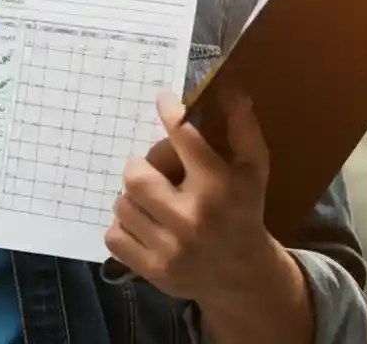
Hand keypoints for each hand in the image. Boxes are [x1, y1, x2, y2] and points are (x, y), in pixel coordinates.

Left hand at [104, 89, 280, 303]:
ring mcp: (172, 247)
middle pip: (136, 175)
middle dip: (140, 168)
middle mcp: (194, 217)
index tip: (162, 98)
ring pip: (122, 205)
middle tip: (151, 172)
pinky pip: (114, 236)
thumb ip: (243, 130)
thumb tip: (231, 91)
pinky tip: (144, 226)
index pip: (184, 137)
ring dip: (132, 199)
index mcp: (219, 187)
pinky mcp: (154, 270)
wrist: (243, 275)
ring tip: (151, 203)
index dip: (170, 111)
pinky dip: (123, 228)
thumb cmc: (243, 212)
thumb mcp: (253, 171)